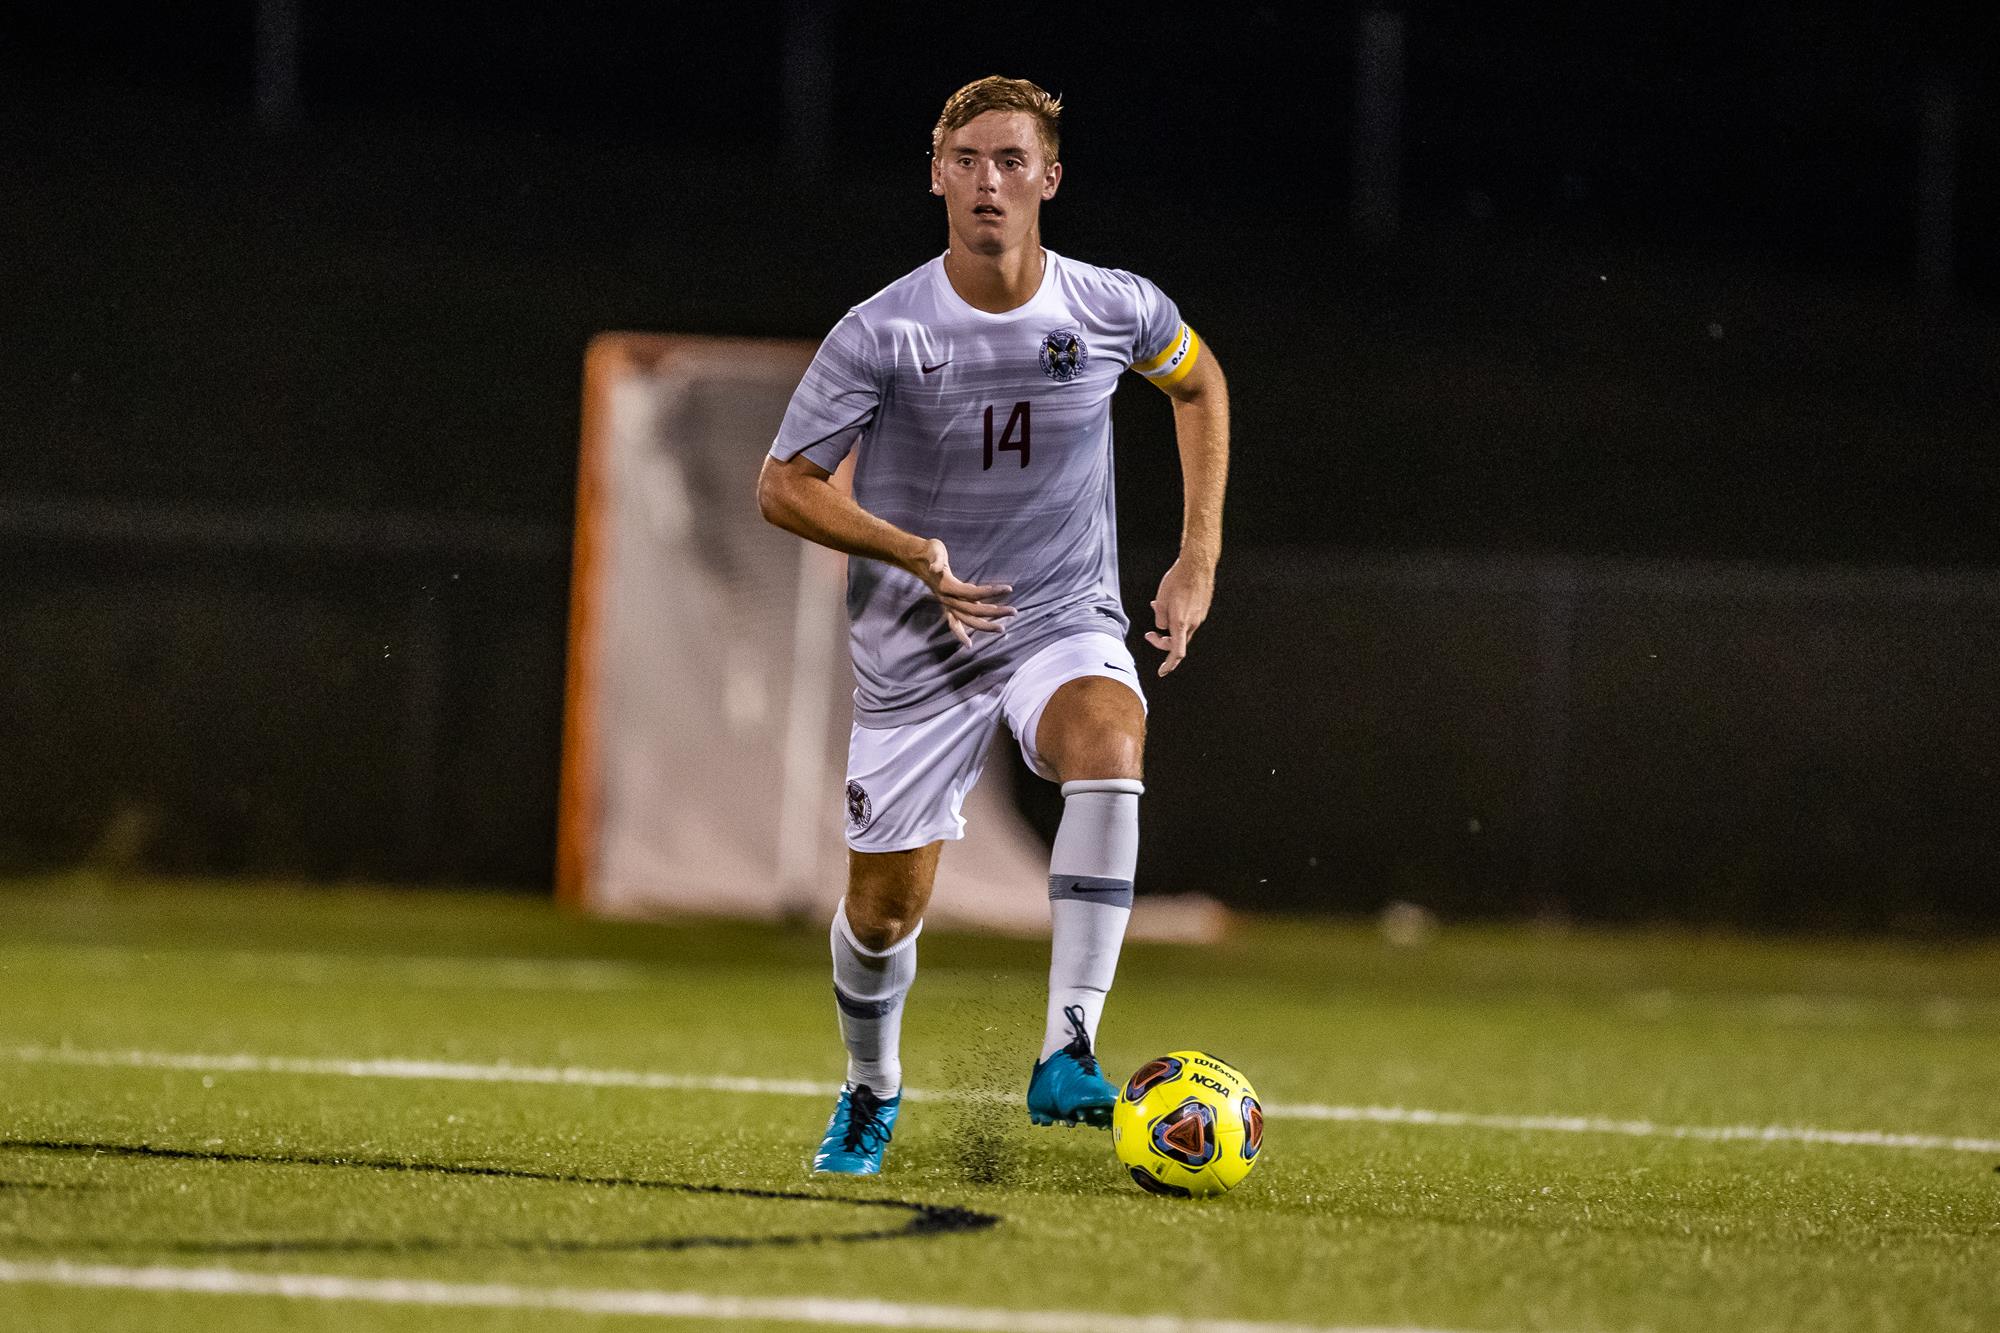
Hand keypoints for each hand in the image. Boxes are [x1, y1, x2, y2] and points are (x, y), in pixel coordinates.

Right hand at [907, 538, 1014, 649]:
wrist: (918, 560)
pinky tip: (969, 644)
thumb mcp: (933, 549)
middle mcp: (947, 599)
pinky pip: (955, 624)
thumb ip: (935, 559)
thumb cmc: (930, 552)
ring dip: (985, 626)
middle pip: (973, 611)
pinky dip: (961, 634)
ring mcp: (948, 604)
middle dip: (994, 613)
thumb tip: (935, 567)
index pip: (973, 592)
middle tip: (1014, 612)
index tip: (1008, 588)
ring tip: (1002, 628)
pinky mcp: (949, 606)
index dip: (990, 592)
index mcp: (947, 587)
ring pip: (967, 620)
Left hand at [1144, 555, 1213, 675]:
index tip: (1162, 671)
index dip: (1169, 665)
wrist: (1197, 566)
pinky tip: (1170, 602)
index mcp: (1180, 623)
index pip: (1176, 652)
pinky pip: (1188, 619)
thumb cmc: (1177, 581)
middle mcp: (1192, 623)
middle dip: (1163, 642)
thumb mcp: (1161, 601)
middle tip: (1149, 634)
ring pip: (1182, 629)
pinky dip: (1177, 617)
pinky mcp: (1202, 609)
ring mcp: (1199, 616)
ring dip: (1169, 626)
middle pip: (1178, 642)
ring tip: (1157, 608)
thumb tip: (1162, 627)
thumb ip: (1160, 619)